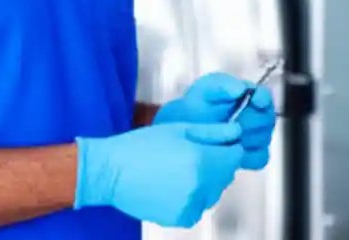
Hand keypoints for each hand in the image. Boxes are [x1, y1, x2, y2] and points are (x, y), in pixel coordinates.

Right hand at [74, 123, 246, 227]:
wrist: (111, 172)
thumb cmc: (139, 146)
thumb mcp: (177, 129)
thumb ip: (211, 132)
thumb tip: (237, 133)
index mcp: (201, 160)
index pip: (235, 156)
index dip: (226, 148)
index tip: (213, 145)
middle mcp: (200, 186)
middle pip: (225, 175)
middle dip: (215, 165)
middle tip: (188, 156)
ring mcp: (191, 205)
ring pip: (212, 193)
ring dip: (203, 183)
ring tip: (176, 171)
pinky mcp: (181, 218)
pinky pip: (197, 207)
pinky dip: (191, 198)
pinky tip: (170, 186)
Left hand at [153, 73, 276, 166]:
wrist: (184, 128)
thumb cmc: (197, 105)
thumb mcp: (205, 89)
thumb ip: (222, 86)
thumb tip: (240, 89)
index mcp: (248, 95)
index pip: (264, 96)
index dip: (262, 98)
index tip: (255, 101)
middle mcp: (256, 115)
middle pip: (266, 119)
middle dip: (250, 121)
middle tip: (234, 122)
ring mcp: (256, 136)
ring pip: (263, 138)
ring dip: (247, 138)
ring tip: (227, 136)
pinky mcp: (252, 155)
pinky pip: (259, 157)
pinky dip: (247, 155)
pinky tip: (232, 150)